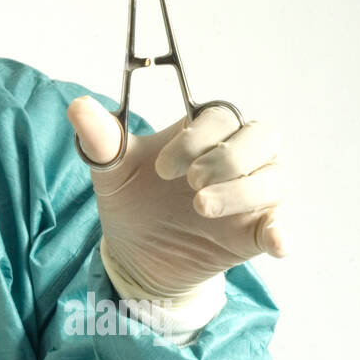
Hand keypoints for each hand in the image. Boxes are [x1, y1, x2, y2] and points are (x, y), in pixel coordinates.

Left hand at [66, 96, 285, 299]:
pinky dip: (282, 232)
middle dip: (226, 158)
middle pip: (261, 138)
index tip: (161, 168)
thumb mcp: (111, 170)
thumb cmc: (132, 199)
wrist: (136, 254)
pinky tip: (275, 241)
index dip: (196, 137)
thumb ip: (101, 138)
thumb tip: (78, 106)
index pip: (222, 116)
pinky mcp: (257, 232)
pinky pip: (282, 227)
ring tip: (202, 207)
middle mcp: (237, 158)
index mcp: (204, 133)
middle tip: (191, 183)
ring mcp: (251, 195)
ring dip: (243, 191)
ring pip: (273, 179)